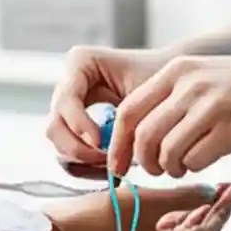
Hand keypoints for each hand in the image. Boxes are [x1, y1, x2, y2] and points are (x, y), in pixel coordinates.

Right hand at [46, 46, 167, 166]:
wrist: (175, 81)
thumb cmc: (163, 77)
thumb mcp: (144, 90)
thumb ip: (122, 115)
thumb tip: (100, 146)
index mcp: (80, 62)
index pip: (66, 100)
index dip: (79, 125)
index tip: (101, 143)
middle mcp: (69, 84)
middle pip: (55, 126)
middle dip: (78, 148)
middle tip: (107, 160)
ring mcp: (70, 107)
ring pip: (58, 144)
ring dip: (82, 161)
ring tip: (113, 165)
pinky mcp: (77, 126)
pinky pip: (71, 153)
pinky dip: (87, 166)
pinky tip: (111, 168)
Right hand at [47, 182, 230, 230]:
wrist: (64, 229)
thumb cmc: (101, 219)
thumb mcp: (149, 201)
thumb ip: (184, 195)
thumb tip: (211, 190)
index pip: (209, 229)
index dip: (224, 207)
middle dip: (213, 207)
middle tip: (226, 186)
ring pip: (181, 229)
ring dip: (194, 208)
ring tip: (206, 187)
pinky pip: (164, 227)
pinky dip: (174, 211)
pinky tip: (174, 194)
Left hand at [109, 55, 230, 177]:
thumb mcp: (205, 77)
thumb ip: (173, 98)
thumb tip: (138, 135)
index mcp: (178, 70)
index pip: (129, 110)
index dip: (118, 143)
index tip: (117, 164)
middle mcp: (190, 85)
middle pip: (143, 134)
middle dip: (142, 162)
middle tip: (153, 171)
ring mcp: (211, 106)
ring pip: (166, 151)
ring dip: (169, 168)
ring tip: (181, 167)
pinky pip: (195, 160)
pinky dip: (193, 168)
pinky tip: (203, 162)